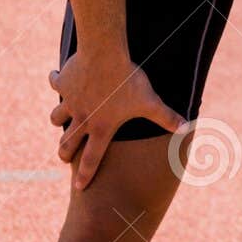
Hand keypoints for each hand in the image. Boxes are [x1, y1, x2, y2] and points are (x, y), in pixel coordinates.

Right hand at [48, 51, 185, 189]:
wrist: (104, 54)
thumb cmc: (127, 80)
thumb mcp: (149, 100)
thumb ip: (166, 116)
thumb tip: (186, 127)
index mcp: (101, 127)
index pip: (92, 159)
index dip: (85, 175)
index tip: (80, 188)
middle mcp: (83, 118)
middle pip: (68, 143)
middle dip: (64, 152)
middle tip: (63, 156)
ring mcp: (71, 101)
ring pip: (56, 117)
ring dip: (57, 119)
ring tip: (59, 119)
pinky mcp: (64, 82)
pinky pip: (55, 83)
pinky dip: (55, 80)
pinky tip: (57, 76)